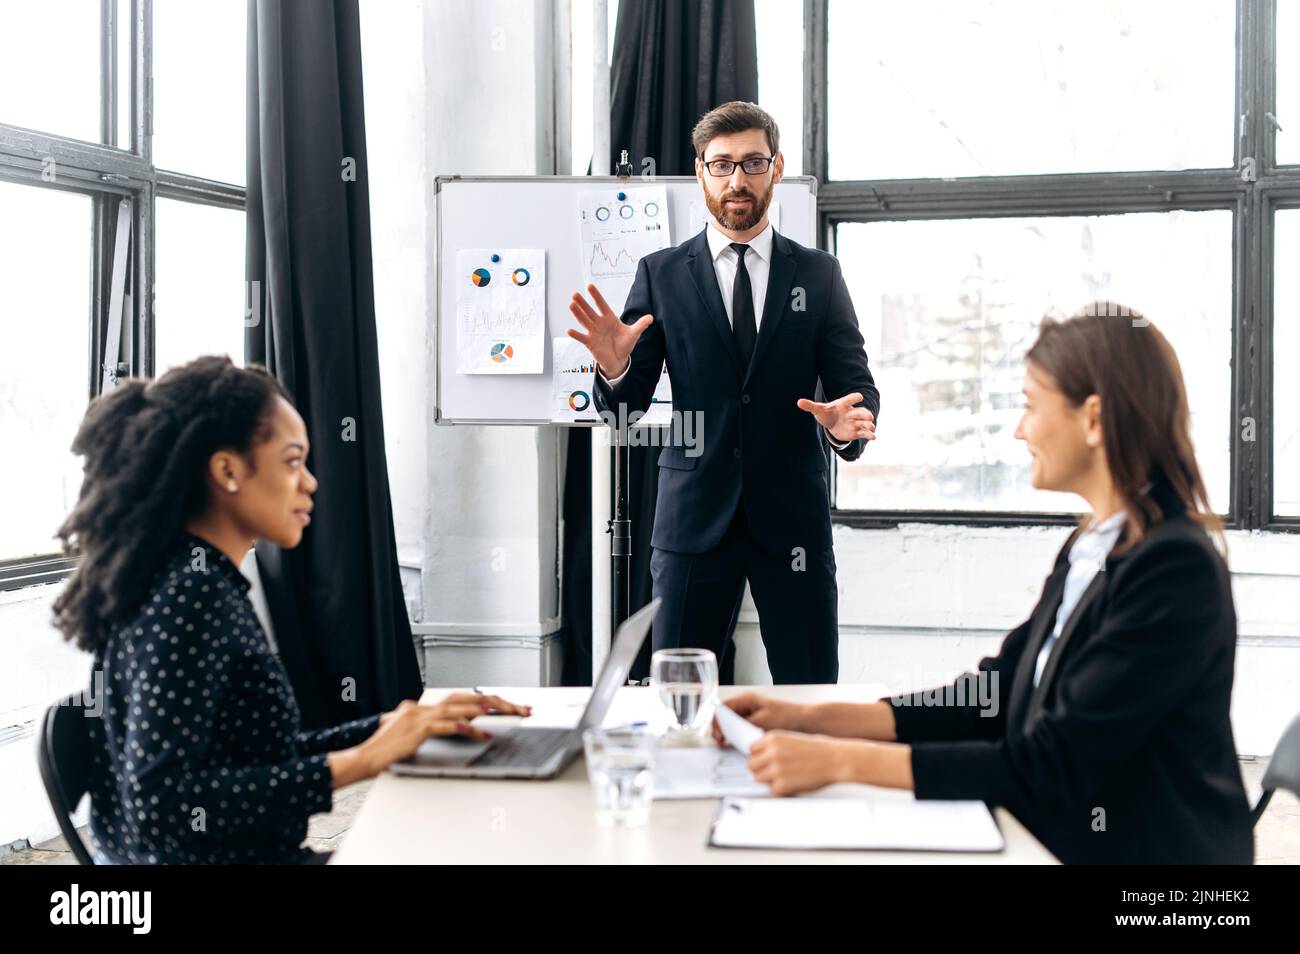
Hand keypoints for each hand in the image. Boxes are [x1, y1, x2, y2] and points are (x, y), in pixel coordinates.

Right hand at [360, 694, 531, 775]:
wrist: (362, 758)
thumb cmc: (383, 751)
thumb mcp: (407, 735)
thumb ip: (426, 728)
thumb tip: (451, 727)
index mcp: (420, 708)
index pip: (459, 699)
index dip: (483, 702)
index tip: (505, 707)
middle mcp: (421, 707)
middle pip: (465, 698)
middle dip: (495, 702)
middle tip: (520, 708)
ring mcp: (419, 717)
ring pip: (460, 708)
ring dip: (487, 711)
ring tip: (509, 714)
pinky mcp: (418, 730)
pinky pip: (448, 726)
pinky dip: (467, 728)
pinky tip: (482, 732)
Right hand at [567, 283, 653, 377]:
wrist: (619, 359)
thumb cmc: (625, 344)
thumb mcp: (633, 334)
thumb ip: (640, 325)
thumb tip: (651, 317)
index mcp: (609, 318)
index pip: (602, 305)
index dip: (596, 296)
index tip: (589, 286)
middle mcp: (599, 323)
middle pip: (589, 311)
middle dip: (582, 303)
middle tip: (575, 294)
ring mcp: (593, 332)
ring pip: (584, 321)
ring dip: (577, 313)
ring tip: (571, 304)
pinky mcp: (590, 343)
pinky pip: (582, 337)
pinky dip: (576, 335)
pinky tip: (569, 330)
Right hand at [712, 692, 810, 746]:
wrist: (806, 721)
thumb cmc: (787, 717)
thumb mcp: (763, 721)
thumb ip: (744, 724)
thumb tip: (728, 731)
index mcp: (746, 699)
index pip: (723, 707)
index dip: (717, 721)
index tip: (719, 734)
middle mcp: (746, 705)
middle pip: (725, 716)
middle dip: (721, 729)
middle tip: (721, 743)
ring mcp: (750, 714)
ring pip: (732, 724)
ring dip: (728, 734)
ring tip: (728, 745)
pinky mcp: (756, 724)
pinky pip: (741, 730)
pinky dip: (737, 737)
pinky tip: (738, 745)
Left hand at [748, 730, 849, 795]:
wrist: (836, 759)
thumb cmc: (819, 749)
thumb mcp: (792, 738)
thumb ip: (775, 746)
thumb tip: (762, 756)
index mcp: (773, 738)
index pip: (752, 749)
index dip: (759, 756)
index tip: (765, 760)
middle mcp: (771, 752)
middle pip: (751, 764)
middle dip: (760, 769)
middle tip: (773, 772)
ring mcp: (775, 769)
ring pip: (758, 778)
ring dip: (768, 780)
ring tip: (784, 778)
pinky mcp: (782, 785)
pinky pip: (772, 790)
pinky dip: (781, 790)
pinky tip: (793, 784)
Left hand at [796, 392, 875, 442]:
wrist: (832, 424)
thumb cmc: (826, 414)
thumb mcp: (818, 410)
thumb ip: (810, 405)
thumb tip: (798, 402)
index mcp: (843, 405)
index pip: (849, 400)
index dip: (854, 398)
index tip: (859, 397)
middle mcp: (852, 413)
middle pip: (860, 412)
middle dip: (865, 414)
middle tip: (869, 416)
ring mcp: (855, 422)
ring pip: (864, 423)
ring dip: (869, 425)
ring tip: (871, 427)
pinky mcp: (857, 432)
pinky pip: (864, 433)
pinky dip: (869, 435)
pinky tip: (873, 437)